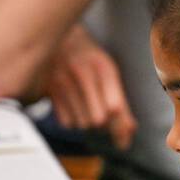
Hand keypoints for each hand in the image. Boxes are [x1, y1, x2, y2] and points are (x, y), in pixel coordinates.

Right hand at [48, 26, 136, 150]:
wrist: (56, 36)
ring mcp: (64, 82)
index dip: (121, 128)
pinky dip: (72, 121)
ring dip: (87, 123)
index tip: (124, 143)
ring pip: (82, 123)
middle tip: (104, 121)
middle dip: (104, 127)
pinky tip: (72, 107)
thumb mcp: (106, 70)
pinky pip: (65, 122)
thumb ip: (119, 99)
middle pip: (99, 119)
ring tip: (86, 109)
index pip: (115, 107)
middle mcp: (84, 74)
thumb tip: (130, 130)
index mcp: (104, 67)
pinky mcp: (49, 90)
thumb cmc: (87, 56)